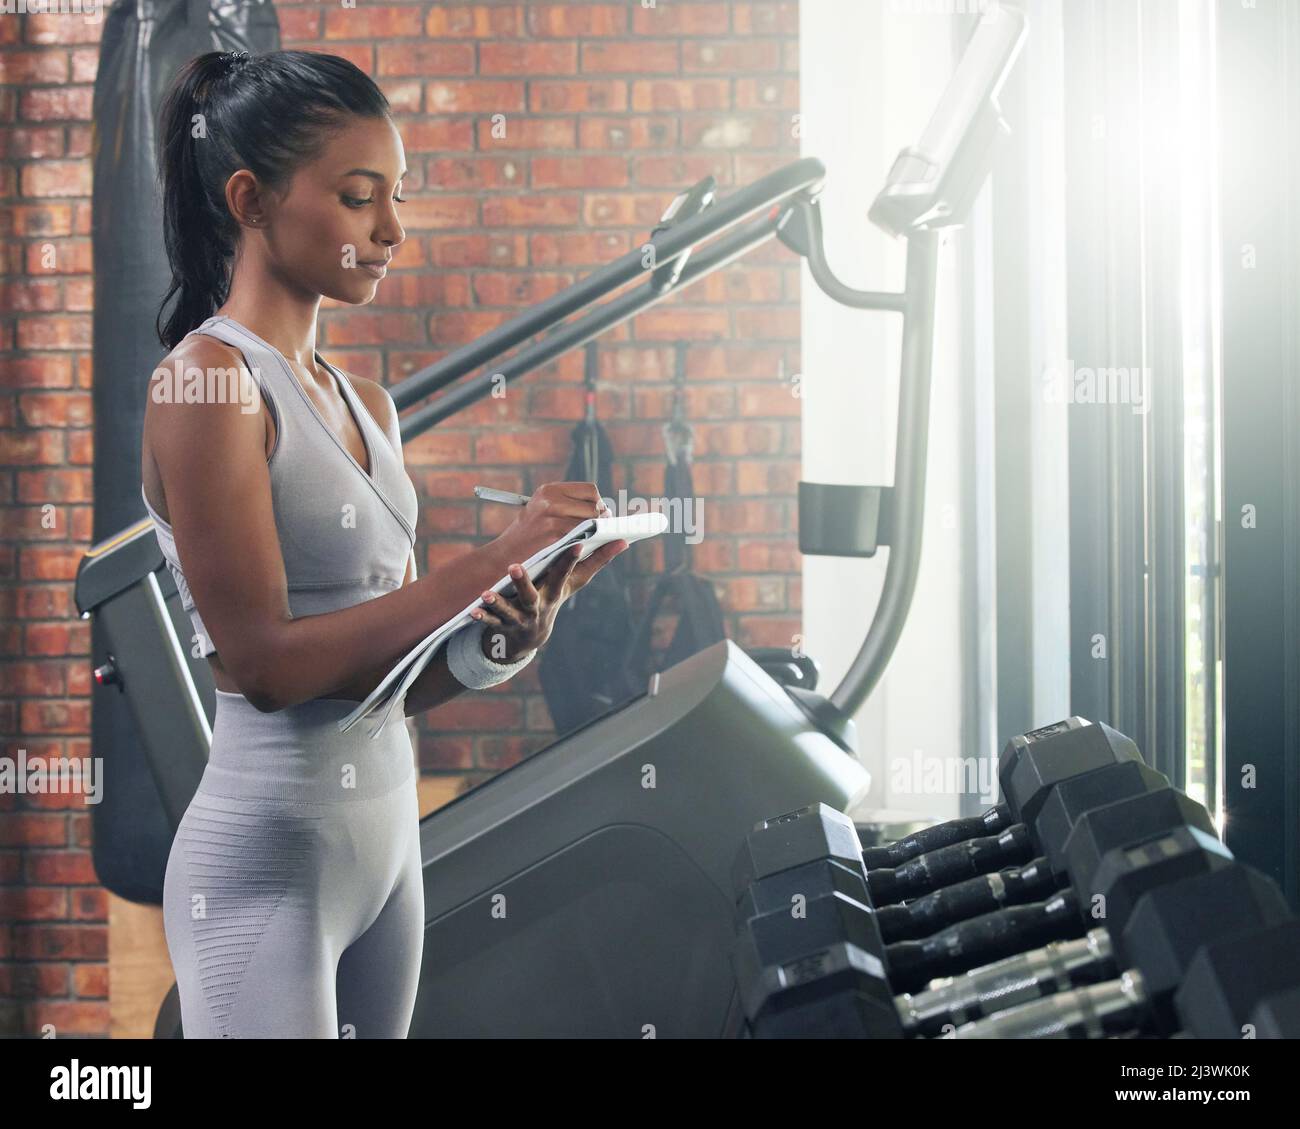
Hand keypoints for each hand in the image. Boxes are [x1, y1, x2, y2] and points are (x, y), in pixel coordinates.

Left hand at [471, 539, 628, 661]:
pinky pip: (491, 622)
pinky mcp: (503, 626)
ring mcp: (520, 617)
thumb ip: (597, 562)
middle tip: (515, 566)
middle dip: (524, 582)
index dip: (571, 559)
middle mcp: (539, 606)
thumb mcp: (574, 584)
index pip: (565, 573)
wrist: (530, 637)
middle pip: (532, 594)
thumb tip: (624, 540)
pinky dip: (483, 617)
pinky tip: (473, 611)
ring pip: (509, 611)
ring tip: (487, 593)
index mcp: (556, 591)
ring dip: (498, 603)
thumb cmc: (554, 598)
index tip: (577, 542)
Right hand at [495, 481, 609, 564]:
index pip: (590, 490)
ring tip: (586, 538)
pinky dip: (587, 543)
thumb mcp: (542, 509)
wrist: (505, 556)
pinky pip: (584, 537)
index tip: (598, 515)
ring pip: (592, 523)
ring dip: (594, 533)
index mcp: (549, 490)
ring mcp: (553, 518)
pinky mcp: (556, 537)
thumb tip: (604, 508)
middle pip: (595, 506)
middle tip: (595, 530)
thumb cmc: (528, 535)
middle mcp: (551, 500)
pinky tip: (580, 547)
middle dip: (599, 519)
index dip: (598, 504)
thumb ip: (568, 504)